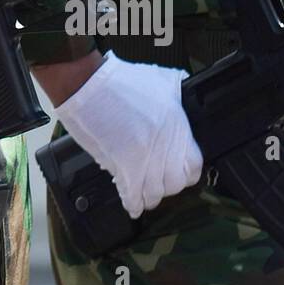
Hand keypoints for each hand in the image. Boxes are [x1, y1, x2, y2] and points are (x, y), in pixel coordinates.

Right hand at [56, 52, 202, 217]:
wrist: (89, 84)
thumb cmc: (122, 80)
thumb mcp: (162, 79)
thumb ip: (177, 93)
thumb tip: (185, 95)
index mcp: (178, 128)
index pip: (194, 166)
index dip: (185, 171)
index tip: (177, 170)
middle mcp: (166, 148)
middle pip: (175, 184)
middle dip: (166, 185)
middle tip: (157, 181)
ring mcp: (147, 160)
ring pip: (155, 194)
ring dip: (149, 196)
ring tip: (142, 194)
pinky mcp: (124, 168)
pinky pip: (133, 197)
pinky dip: (132, 204)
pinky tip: (131, 205)